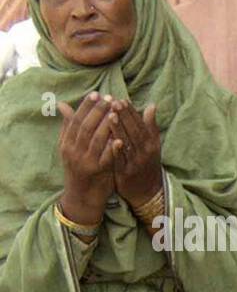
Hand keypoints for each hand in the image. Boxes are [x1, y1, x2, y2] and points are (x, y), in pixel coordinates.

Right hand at [56, 92, 116, 213]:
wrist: (82, 197)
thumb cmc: (80, 168)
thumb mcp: (70, 148)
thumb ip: (69, 128)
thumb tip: (63, 105)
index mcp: (66, 143)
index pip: (75, 120)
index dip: (85, 107)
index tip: (96, 94)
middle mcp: (73, 151)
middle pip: (85, 127)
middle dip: (97, 111)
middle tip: (109, 98)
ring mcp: (84, 162)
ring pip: (95, 140)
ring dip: (105, 125)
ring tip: (115, 112)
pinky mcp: (96, 172)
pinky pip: (105, 158)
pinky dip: (112, 148)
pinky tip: (120, 138)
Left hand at [108, 100, 162, 208]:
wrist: (148, 192)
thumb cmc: (147, 164)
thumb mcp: (153, 145)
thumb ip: (150, 126)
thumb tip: (152, 105)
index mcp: (151, 144)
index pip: (141, 124)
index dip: (132, 112)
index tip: (122, 100)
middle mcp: (145, 152)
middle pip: (135, 131)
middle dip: (125, 117)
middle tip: (114, 102)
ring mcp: (136, 163)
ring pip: (128, 144)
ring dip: (120, 129)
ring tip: (111, 115)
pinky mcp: (127, 173)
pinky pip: (121, 160)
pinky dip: (118, 150)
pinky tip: (112, 141)